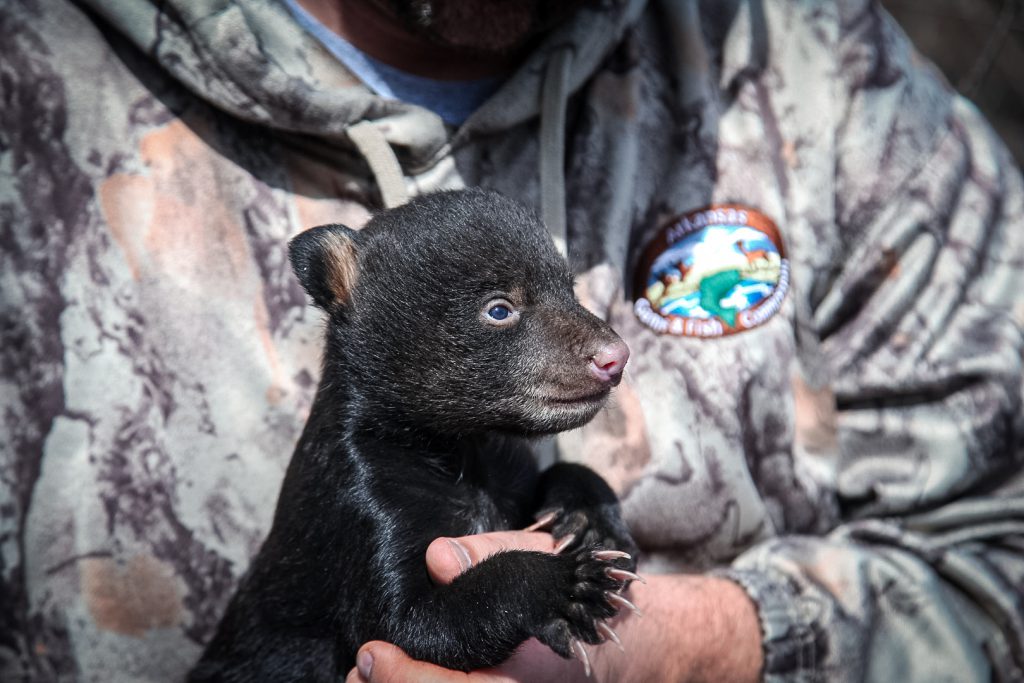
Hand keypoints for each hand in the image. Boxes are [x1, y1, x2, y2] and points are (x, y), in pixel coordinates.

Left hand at [346, 531, 763, 682]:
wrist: (653, 644)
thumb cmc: (599, 598)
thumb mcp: (556, 562)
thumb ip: (499, 556)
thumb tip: (437, 557)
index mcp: (543, 668)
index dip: (412, 679)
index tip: (370, 655)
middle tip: (359, 667)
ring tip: (374, 675)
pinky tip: (411, 676)